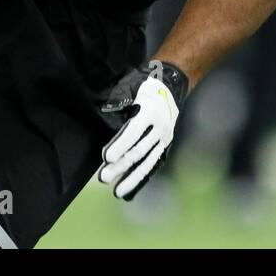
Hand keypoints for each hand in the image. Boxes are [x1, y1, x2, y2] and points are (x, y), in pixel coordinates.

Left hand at [97, 60, 188, 200]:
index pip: (134, 131)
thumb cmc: (145, 86)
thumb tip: (107, 111)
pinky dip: (142, 177)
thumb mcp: (132, 85)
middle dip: (121, 165)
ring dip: (131, 177)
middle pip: (138, 150)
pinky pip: (153, 164)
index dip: (120, 145)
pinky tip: (130, 188)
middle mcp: (161, 127)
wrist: (171, 86)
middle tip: (104, 176)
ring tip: (117, 190)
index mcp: (151, 111)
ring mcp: (165, 139)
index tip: (107, 158)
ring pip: (147, 162)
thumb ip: (120, 98)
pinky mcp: (165, 146)